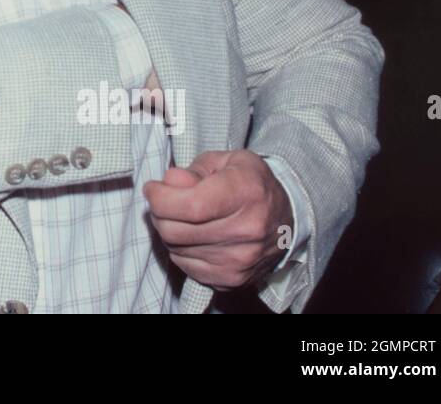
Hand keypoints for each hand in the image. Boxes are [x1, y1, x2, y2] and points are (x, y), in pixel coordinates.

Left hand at [142, 149, 291, 291]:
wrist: (287, 220)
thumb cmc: (250, 183)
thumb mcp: (226, 160)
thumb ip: (195, 169)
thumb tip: (169, 181)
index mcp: (246, 193)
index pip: (190, 205)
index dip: (160, 197)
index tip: (153, 188)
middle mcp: (247, 230)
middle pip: (175, 230)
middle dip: (159, 212)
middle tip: (164, 200)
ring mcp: (240, 260)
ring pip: (175, 249)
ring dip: (169, 230)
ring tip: (181, 216)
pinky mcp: (232, 279)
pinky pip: (185, 266)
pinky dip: (180, 250)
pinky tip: (193, 235)